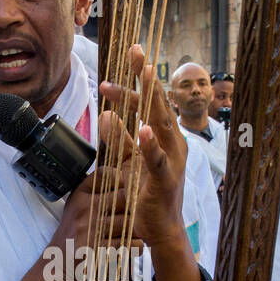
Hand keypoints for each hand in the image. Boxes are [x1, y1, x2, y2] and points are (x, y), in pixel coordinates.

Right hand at [52, 165, 134, 256]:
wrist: (59, 261)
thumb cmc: (75, 231)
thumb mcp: (78, 205)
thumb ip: (96, 190)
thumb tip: (124, 176)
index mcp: (80, 195)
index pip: (105, 175)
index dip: (122, 178)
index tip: (131, 187)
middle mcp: (84, 209)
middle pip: (123, 197)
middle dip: (135, 205)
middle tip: (145, 212)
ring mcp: (88, 228)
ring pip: (127, 221)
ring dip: (138, 228)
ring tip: (142, 230)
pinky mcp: (94, 248)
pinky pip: (124, 243)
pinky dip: (135, 245)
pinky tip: (137, 245)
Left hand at [97, 44, 188, 249]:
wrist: (159, 230)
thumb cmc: (145, 193)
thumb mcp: (127, 161)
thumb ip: (118, 139)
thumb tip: (106, 114)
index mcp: (164, 136)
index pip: (151, 99)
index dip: (142, 75)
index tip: (132, 50)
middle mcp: (173, 142)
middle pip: (157, 102)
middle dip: (146, 76)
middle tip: (134, 51)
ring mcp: (172, 160)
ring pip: (160, 123)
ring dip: (148, 100)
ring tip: (141, 77)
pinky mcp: (165, 180)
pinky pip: (157, 159)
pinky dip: (150, 144)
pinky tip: (142, 128)